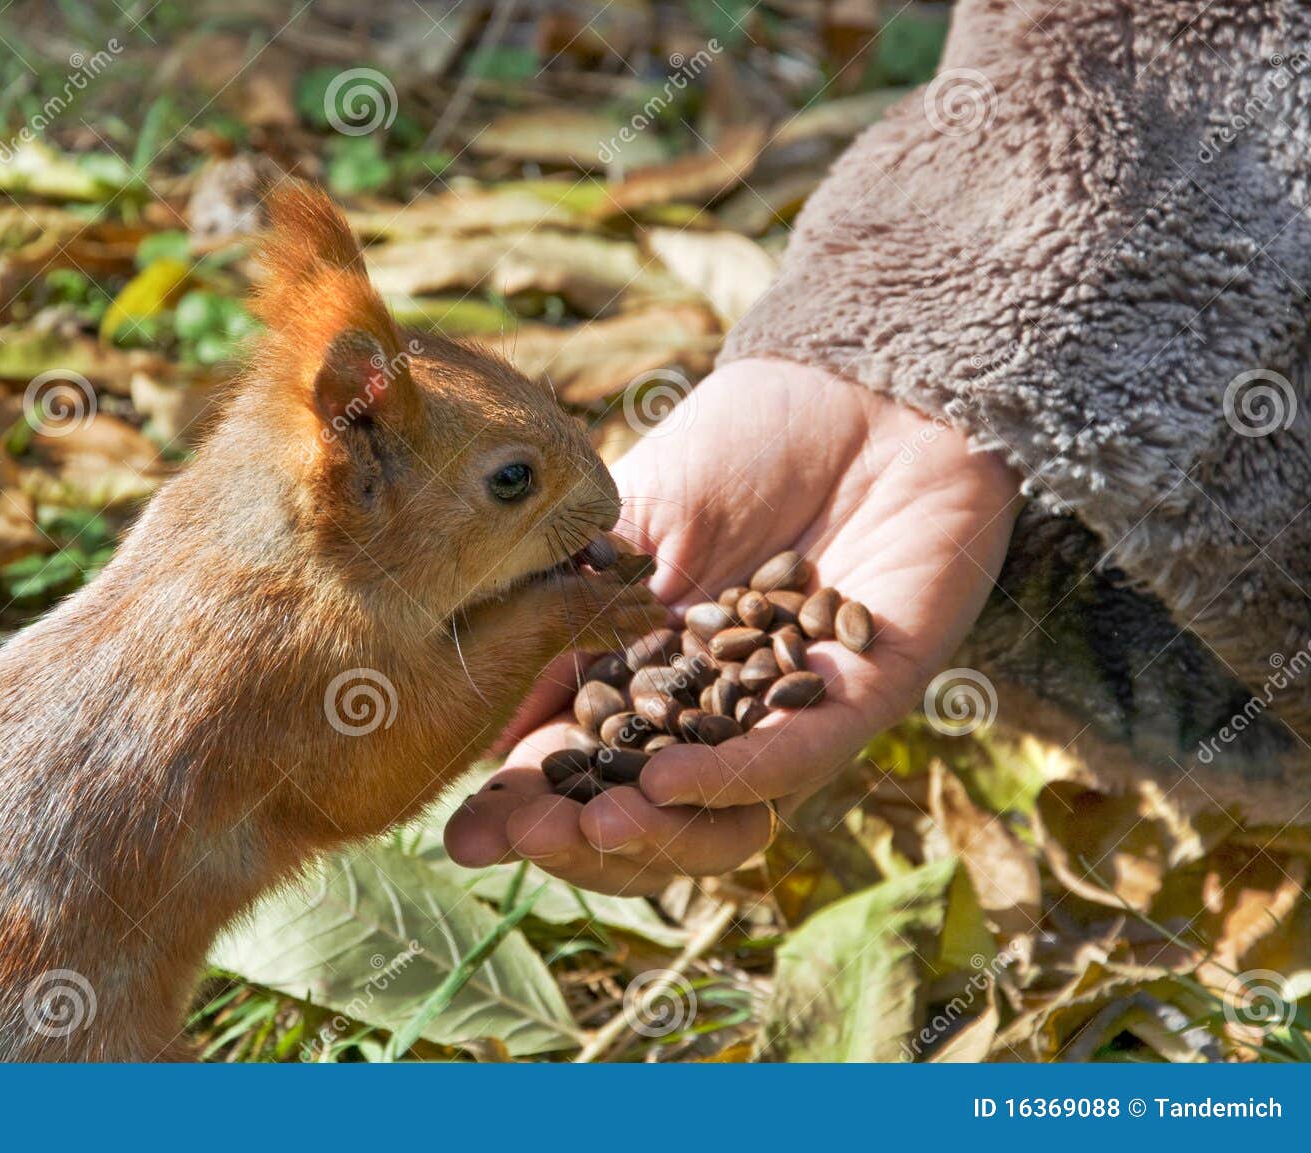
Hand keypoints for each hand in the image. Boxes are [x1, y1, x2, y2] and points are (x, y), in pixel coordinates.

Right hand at [444, 358, 1019, 894]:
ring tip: (592, 822)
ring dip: (649, 836)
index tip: (464, 835)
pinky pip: (787, 761)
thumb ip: (561, 605)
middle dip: (576, 839)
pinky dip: (723, 781)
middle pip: (637, 816)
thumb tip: (476, 701)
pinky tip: (663, 782)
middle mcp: (709, 716)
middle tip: (524, 835)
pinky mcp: (856, 702)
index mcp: (642, 677)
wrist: (856, 387)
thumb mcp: (624, 521)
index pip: (574, 762)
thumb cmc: (738, 444)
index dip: (522, 805)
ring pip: (713, 820)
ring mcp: (779, 717)